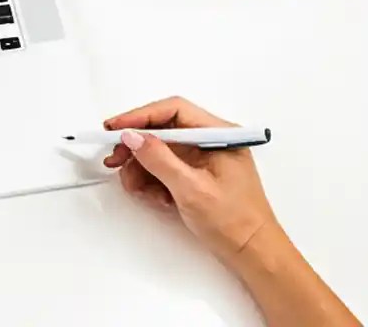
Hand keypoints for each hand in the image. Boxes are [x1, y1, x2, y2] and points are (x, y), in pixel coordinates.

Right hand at [102, 96, 276, 263]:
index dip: (140, 116)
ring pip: (160, 151)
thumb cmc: (235, 223)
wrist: (252, 254)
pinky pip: (165, 169)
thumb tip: (132, 137)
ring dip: (141, 168)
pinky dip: (152, 181)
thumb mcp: (192, 189)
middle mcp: (211, 143)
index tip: (115, 128)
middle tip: (115, 159)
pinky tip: (153, 196)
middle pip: (163, 131)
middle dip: (137, 146)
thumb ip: (159, 159)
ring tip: (136, 187)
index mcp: (220, 136)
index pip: (174, 111)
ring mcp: (203, 160)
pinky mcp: (195, 176)